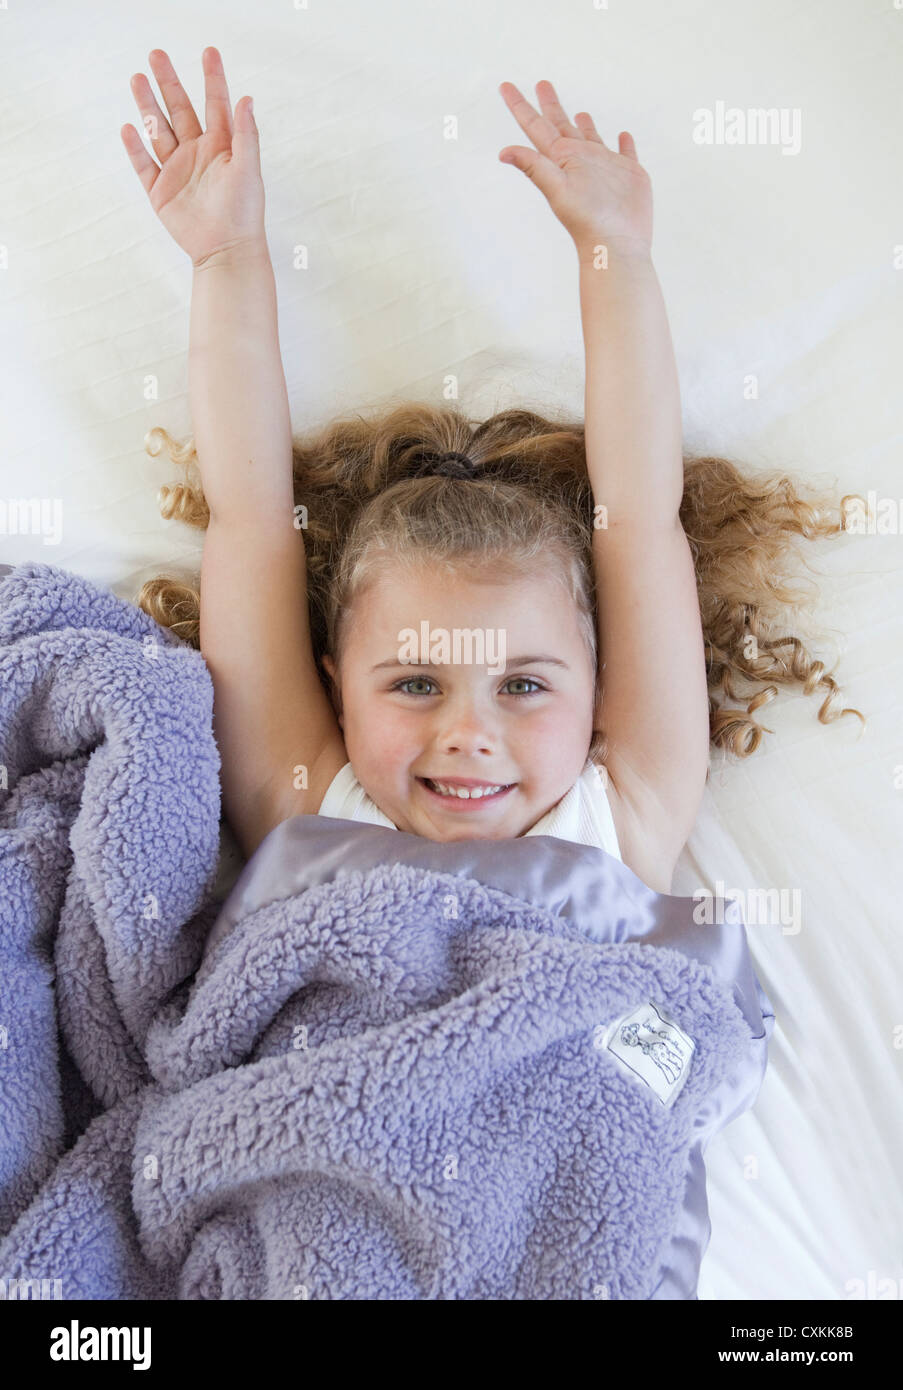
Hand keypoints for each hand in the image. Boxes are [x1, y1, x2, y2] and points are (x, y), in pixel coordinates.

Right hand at [121, 47, 264, 266]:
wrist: (226, 252)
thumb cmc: (244, 213)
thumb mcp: (249, 170)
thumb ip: (246, 134)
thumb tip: (246, 98)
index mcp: (221, 147)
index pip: (215, 104)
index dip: (213, 78)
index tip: (209, 51)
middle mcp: (197, 154)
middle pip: (179, 110)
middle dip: (168, 82)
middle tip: (156, 55)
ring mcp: (177, 171)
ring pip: (159, 131)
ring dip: (147, 106)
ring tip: (136, 78)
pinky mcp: (161, 192)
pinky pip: (144, 165)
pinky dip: (136, 148)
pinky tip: (129, 128)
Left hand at [498, 80, 651, 257]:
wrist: (616, 244)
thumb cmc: (586, 220)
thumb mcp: (557, 188)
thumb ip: (533, 166)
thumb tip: (503, 152)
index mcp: (561, 159)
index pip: (536, 126)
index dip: (520, 106)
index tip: (505, 87)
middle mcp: (580, 160)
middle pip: (561, 125)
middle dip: (551, 105)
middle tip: (542, 84)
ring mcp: (605, 167)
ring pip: (592, 138)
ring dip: (584, 125)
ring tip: (580, 112)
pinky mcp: (628, 174)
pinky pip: (625, 153)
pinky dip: (624, 143)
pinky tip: (622, 136)